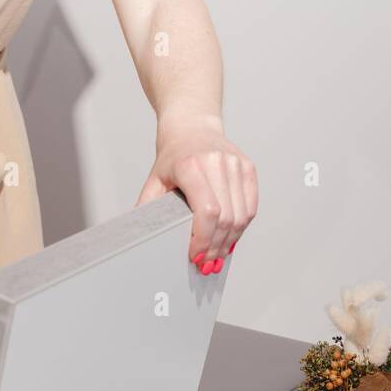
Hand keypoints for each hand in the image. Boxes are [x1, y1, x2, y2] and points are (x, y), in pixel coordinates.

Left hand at [137, 116, 257, 274]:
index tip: (195, 256)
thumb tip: (141, 238)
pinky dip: (240, 228)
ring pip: (240, 216)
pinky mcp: (248, 168)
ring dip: (228, 242)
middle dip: (214, 247)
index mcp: (191, 165)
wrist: (192, 126)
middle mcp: (217, 163)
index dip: (203, 240)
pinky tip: (229, 240)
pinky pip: (250, 207)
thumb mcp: (155, 179)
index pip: (207, 212)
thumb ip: (149, 207)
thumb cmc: (172, 155)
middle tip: (206, 264)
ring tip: (217, 256)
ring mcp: (236, 165)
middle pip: (225, 218)